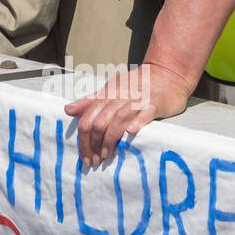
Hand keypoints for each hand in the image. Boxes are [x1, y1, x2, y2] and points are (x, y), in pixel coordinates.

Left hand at [64, 63, 192, 166]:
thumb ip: (91, 101)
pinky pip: (144, 113)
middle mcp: (118, 97)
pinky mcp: (154, 103)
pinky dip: (137, 122)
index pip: (87, 118)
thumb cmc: (137, 85)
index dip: (83, 139)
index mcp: (106, 95)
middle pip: (99, 122)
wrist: (166, 73)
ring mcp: (136, 100)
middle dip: (93, 144)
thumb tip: (68, 110)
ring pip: (117, 119)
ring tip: (106, 155)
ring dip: (110, 139)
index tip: (85, 156)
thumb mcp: (111, 90)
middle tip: (94, 161)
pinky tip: (131, 133)